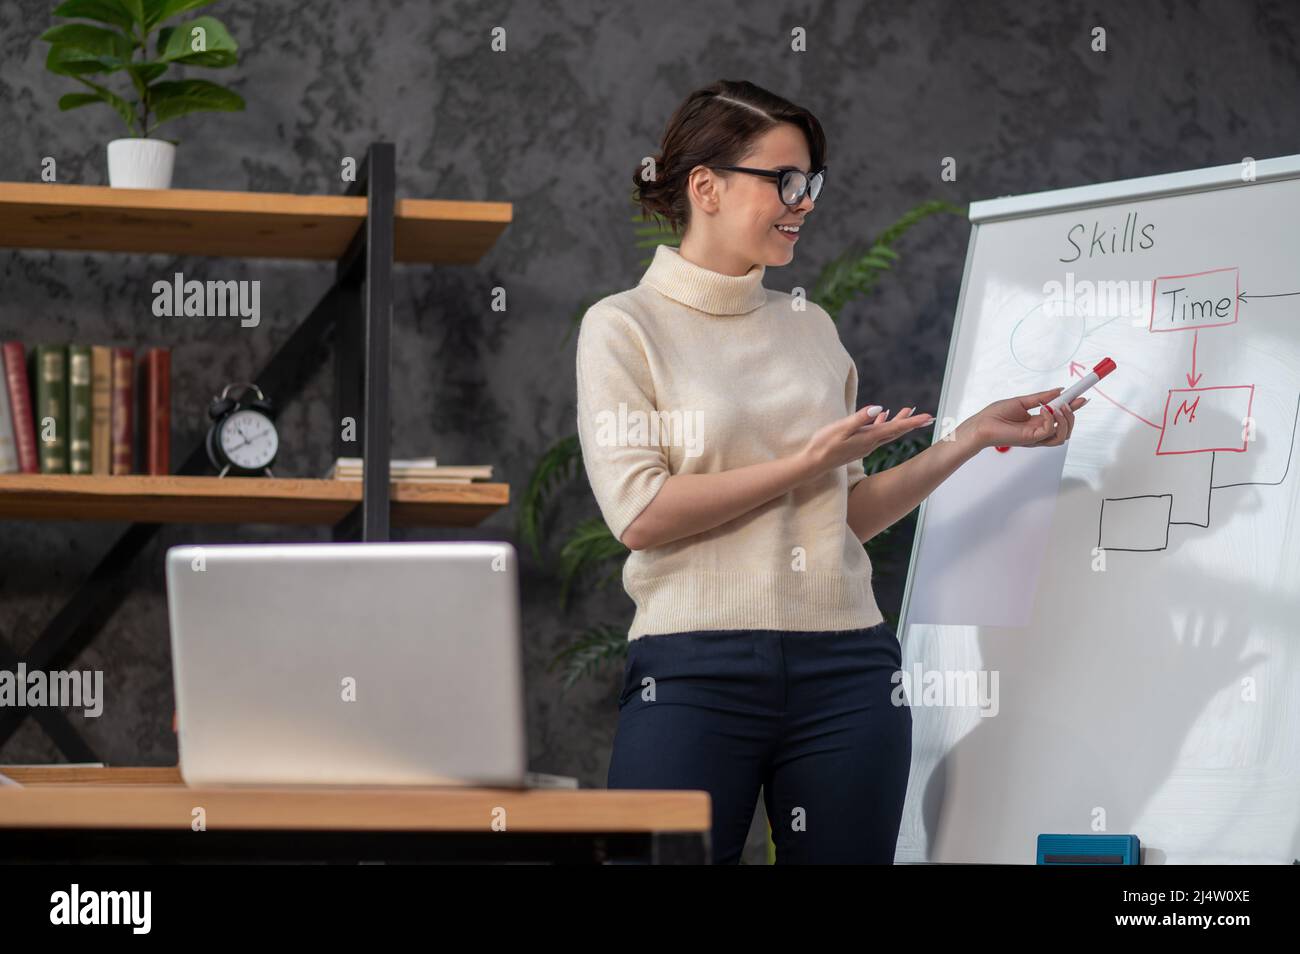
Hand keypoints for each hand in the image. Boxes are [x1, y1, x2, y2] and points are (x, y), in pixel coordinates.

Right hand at [800, 405, 934, 475]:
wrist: (813, 464)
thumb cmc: (824, 445)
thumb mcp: (840, 429)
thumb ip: (859, 418)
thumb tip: (879, 408)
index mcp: (869, 438)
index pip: (896, 428)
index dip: (913, 422)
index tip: (929, 418)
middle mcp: (870, 443)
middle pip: (896, 431)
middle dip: (912, 423)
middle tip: (929, 418)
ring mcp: (865, 445)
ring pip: (887, 431)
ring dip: (899, 421)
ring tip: (908, 410)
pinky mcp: (858, 445)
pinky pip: (876, 432)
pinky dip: (882, 422)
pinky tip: (883, 415)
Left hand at [963, 387, 1086, 450]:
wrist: (980, 425)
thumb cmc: (995, 415)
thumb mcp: (1022, 401)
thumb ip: (1041, 398)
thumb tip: (1059, 390)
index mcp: (1037, 423)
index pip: (1060, 417)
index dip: (1073, 407)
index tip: (1082, 396)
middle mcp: (1039, 431)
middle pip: (1067, 428)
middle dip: (1074, 414)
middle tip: (1075, 400)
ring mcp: (1036, 437)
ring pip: (1063, 435)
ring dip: (1066, 419)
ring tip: (1060, 406)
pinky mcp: (1031, 439)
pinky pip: (1049, 431)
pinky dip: (1051, 419)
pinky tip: (1044, 410)